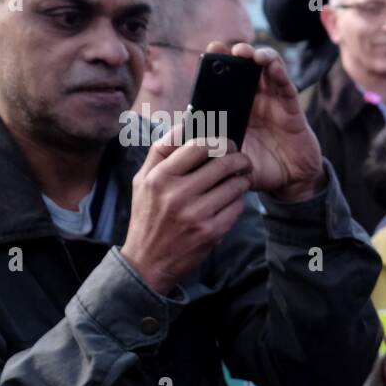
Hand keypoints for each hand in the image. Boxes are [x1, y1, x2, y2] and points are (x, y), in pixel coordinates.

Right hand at [120, 135, 252, 293]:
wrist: (148, 261)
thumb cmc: (148, 216)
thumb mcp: (143, 181)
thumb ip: (161, 152)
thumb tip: (185, 124)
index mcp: (159, 177)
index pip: (198, 145)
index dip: (218, 140)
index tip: (226, 143)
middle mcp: (177, 194)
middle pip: (223, 163)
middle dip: (239, 158)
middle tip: (242, 160)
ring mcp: (196, 214)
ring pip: (235, 185)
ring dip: (242, 180)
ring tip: (240, 179)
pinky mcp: (211, 231)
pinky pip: (237, 206)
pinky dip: (238, 201)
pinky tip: (231, 201)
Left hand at [208, 43, 323, 201]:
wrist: (290, 181)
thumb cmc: (259, 169)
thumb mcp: (230, 162)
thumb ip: (212, 154)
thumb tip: (185, 146)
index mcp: (236, 110)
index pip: (225, 82)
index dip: (219, 64)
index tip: (211, 51)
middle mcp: (255, 101)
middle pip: (245, 69)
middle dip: (235, 54)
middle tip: (224, 48)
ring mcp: (273, 103)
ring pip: (267, 71)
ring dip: (258, 57)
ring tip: (248, 54)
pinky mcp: (291, 109)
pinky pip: (285, 87)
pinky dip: (279, 73)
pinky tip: (272, 66)